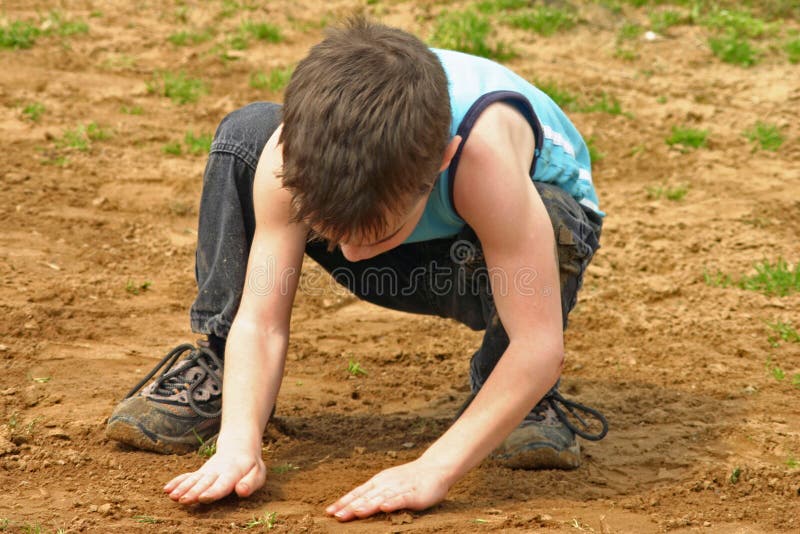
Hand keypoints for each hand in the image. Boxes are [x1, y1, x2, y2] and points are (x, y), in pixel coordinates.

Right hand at [163, 448, 265, 504]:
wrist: (239, 446)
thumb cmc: (250, 465)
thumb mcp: (258, 473)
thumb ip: (250, 482)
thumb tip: (242, 491)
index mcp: (232, 472)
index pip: (222, 484)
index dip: (213, 491)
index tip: (203, 498)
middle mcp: (217, 471)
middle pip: (204, 482)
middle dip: (193, 491)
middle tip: (183, 500)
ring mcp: (207, 471)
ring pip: (193, 479)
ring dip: (182, 488)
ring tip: (172, 496)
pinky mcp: (201, 473)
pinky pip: (188, 477)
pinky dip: (177, 482)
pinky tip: (167, 489)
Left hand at [325, 458, 451, 520]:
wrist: (434, 468)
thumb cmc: (409, 479)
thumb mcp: (388, 484)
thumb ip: (373, 494)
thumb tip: (353, 506)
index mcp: (378, 483)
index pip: (357, 493)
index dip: (343, 502)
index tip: (329, 512)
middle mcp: (386, 485)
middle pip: (366, 497)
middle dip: (350, 507)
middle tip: (337, 517)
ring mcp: (399, 488)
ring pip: (381, 498)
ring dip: (368, 506)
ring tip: (355, 512)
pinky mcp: (414, 494)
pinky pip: (402, 499)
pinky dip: (392, 503)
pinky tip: (384, 507)